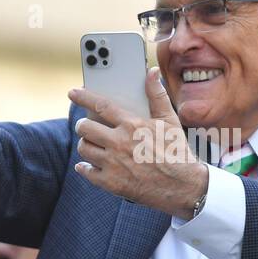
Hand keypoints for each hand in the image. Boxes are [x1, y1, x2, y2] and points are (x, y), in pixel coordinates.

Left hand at [67, 68, 208, 219]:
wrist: (184, 186)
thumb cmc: (177, 151)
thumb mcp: (170, 120)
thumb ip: (157, 95)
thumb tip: (152, 72)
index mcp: (131, 124)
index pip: (100, 106)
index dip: (83, 97)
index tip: (73, 93)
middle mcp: (119, 143)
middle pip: (85, 128)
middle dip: (83, 125)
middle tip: (87, 126)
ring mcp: (113, 164)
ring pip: (84, 148)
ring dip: (86, 145)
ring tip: (93, 145)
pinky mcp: (111, 183)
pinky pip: (87, 172)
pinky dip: (85, 168)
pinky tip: (88, 166)